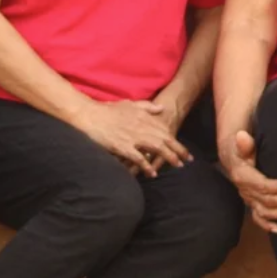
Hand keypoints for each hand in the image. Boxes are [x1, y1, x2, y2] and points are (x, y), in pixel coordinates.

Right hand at [76, 99, 192, 176]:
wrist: (89, 114)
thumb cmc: (107, 109)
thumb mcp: (130, 104)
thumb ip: (147, 107)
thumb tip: (162, 109)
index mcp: (144, 117)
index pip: (165, 131)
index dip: (176, 142)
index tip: (184, 151)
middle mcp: (142, 127)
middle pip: (165, 140)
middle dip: (178, 151)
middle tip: (187, 161)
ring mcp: (133, 137)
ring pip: (156, 148)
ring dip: (168, 157)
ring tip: (176, 165)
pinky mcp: (122, 146)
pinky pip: (138, 158)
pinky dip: (146, 166)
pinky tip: (152, 173)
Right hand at [221, 129, 276, 233]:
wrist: (232, 156)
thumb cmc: (241, 148)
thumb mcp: (242, 143)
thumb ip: (245, 143)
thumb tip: (242, 136)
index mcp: (243, 177)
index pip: (262, 185)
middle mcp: (245, 190)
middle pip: (267, 200)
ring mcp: (248, 199)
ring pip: (264, 211)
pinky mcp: (251, 203)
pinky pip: (258, 217)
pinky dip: (267, 224)